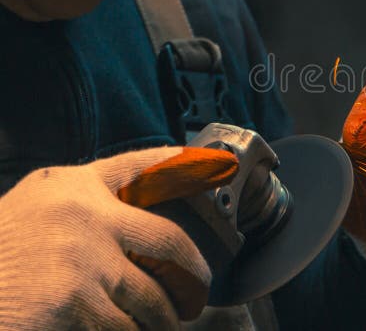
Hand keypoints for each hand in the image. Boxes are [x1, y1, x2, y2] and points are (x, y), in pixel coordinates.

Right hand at [0, 147, 237, 330]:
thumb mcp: (30, 214)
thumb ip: (79, 213)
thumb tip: (137, 234)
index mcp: (70, 186)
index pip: (141, 166)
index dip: (185, 165)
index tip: (220, 165)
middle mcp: (83, 213)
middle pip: (168, 240)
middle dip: (192, 272)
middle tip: (196, 293)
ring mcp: (81, 256)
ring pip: (150, 295)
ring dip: (161, 319)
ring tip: (161, 326)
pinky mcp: (74, 300)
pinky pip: (122, 328)